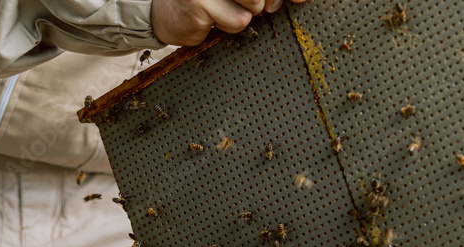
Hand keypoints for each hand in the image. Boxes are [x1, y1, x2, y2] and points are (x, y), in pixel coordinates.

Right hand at [151, 0, 305, 45]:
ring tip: (223, 10)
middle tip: (250, 7)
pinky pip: (238, 22)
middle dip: (263, 3)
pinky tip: (211, 19)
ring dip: (244, 14)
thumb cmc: (207, 0)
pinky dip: (230, 27)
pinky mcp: (200, 3)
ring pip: (254, 6)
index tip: (299, 0)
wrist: (164, 12)